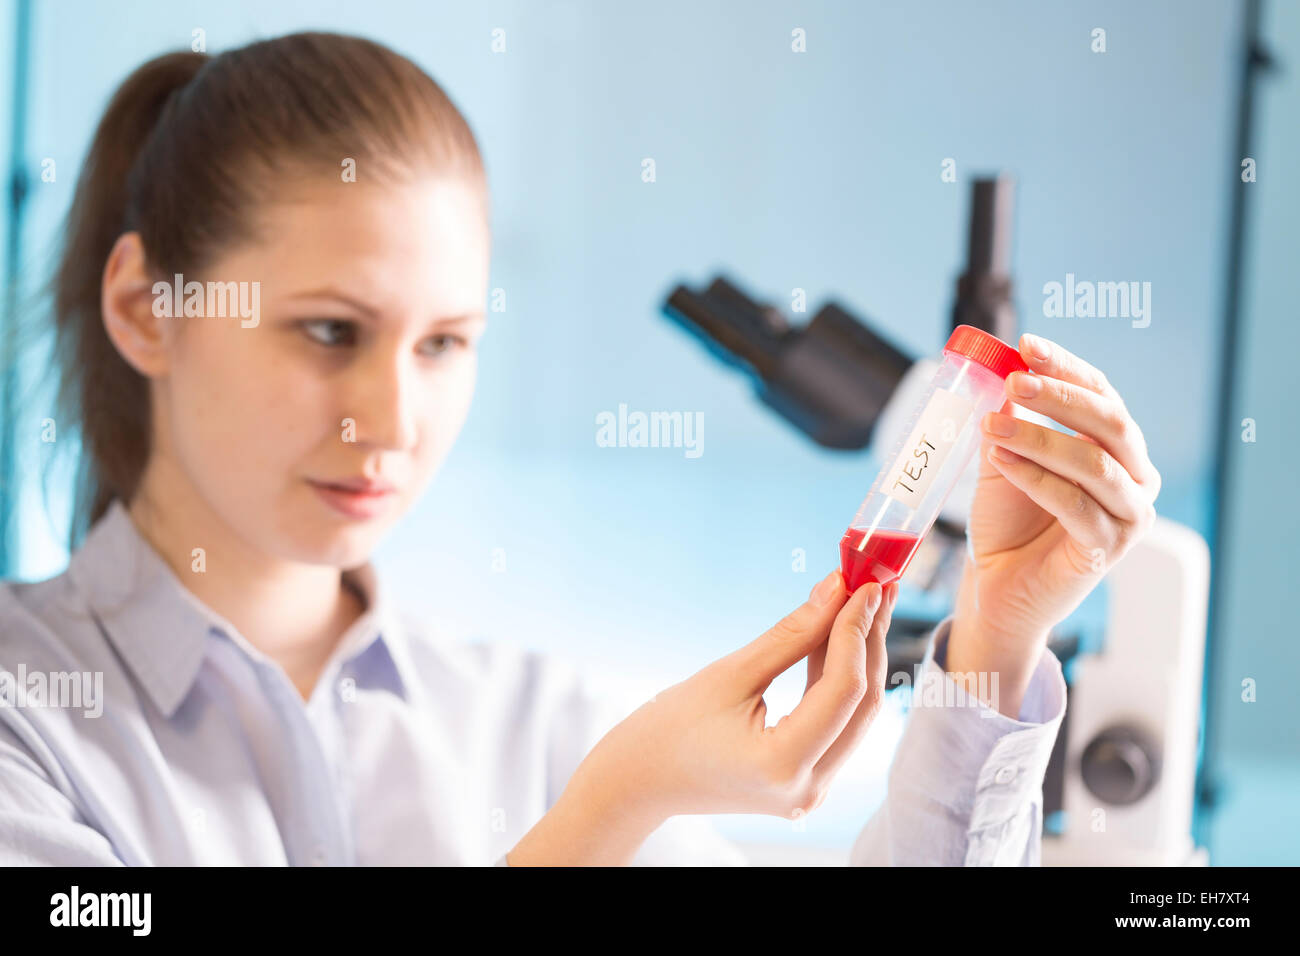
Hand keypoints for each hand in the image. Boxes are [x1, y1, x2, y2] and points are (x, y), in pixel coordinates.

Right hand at [508, 571, 898, 863]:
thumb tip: (837, 587)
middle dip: (869, 639)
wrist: (637, 782)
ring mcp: (810, 791)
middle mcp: (807, 788)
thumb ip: (792, 633)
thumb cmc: (669, 729)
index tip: (863, 583)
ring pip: (856, 714)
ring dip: (860, 657)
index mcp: (783, 765)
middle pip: (862, 703)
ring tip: (862, 602)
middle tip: (874, 584)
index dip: (856, 629)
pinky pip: (838, 724)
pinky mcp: (806, 781)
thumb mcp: (730, 673)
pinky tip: (838, 636)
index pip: (844, 688)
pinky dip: (841, 680)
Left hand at [948, 332, 1160, 714]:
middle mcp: (1134, 478)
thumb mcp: (1003, 460)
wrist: (996, 586)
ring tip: (991, 426)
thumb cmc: (1006, 522)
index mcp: (1116, 448)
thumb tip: (1001, 371)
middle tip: (1015, 381)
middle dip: (1060, 396)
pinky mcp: (1108, 550)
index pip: (1101, 394)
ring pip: (1093, 463)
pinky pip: (1076, 505)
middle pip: (1110, 422)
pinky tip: (1002, 463)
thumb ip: (1009, 420)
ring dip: (1039, 439)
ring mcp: (1128, 516)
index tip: (1027, 345)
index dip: (1067, 367)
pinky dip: (1036, 480)